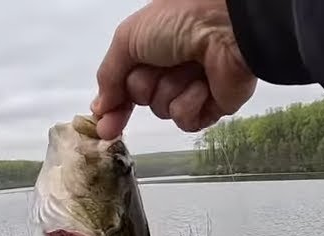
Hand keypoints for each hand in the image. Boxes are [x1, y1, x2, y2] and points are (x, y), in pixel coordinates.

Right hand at [91, 0, 256, 138]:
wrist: (224, 27)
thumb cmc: (177, 21)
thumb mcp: (128, 39)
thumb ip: (109, 75)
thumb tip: (99, 108)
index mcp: (152, 48)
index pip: (126, 84)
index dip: (114, 104)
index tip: (103, 127)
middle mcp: (171, 67)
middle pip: (141, 98)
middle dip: (144, 86)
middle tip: (158, 66)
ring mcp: (193, 87)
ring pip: (163, 110)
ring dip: (170, 89)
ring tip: (188, 67)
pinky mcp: (213, 106)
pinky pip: (186, 120)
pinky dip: (190, 103)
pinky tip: (202, 84)